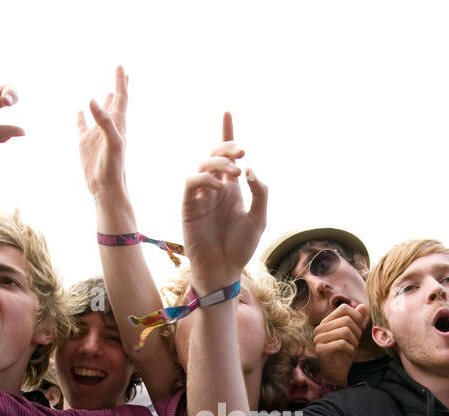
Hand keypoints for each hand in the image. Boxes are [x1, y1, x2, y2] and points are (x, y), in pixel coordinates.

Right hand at [77, 66, 128, 198]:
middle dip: (118, 87)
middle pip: (115, 102)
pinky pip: (83, 126)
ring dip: (104, 101)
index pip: (121, 98)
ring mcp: (97, 135)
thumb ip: (104, 121)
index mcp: (118, 125)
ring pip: (100, 113)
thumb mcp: (112, 142)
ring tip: (107, 91)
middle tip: (122, 72)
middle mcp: (109, 127)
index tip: (121, 66)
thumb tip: (92, 100)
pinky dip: (82, 117)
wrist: (106, 188)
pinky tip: (80, 111)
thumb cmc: (113, 168)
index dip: (120, 82)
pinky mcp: (86, 144)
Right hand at [182, 115, 267, 292]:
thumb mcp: (259, 218)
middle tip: (242, 152)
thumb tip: (249, 168)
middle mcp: (215, 189)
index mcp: (231, 189)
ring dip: (219, 163)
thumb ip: (260, 192)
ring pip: (203, 166)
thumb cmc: (241, 248)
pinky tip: (219, 184)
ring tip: (234, 172)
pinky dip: (204, 178)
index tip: (227, 111)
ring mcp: (201, 197)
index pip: (228, 156)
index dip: (227, 133)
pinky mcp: (189, 207)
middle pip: (216, 156)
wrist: (224, 270)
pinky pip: (192, 183)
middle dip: (227, 147)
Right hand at [314, 304, 367, 385]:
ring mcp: (319, 339)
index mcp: (326, 322)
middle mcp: (320, 328)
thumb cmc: (344, 353)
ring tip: (353, 347)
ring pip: (345, 331)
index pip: (344, 308)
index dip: (356, 316)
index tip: (359, 328)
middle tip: (357, 341)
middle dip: (357, 331)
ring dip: (354, 340)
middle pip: (346, 319)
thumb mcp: (354, 334)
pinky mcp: (321, 349)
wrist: (337, 373)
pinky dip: (350, 348)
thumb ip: (358, 320)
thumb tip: (363, 306)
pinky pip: (342, 343)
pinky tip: (349, 353)